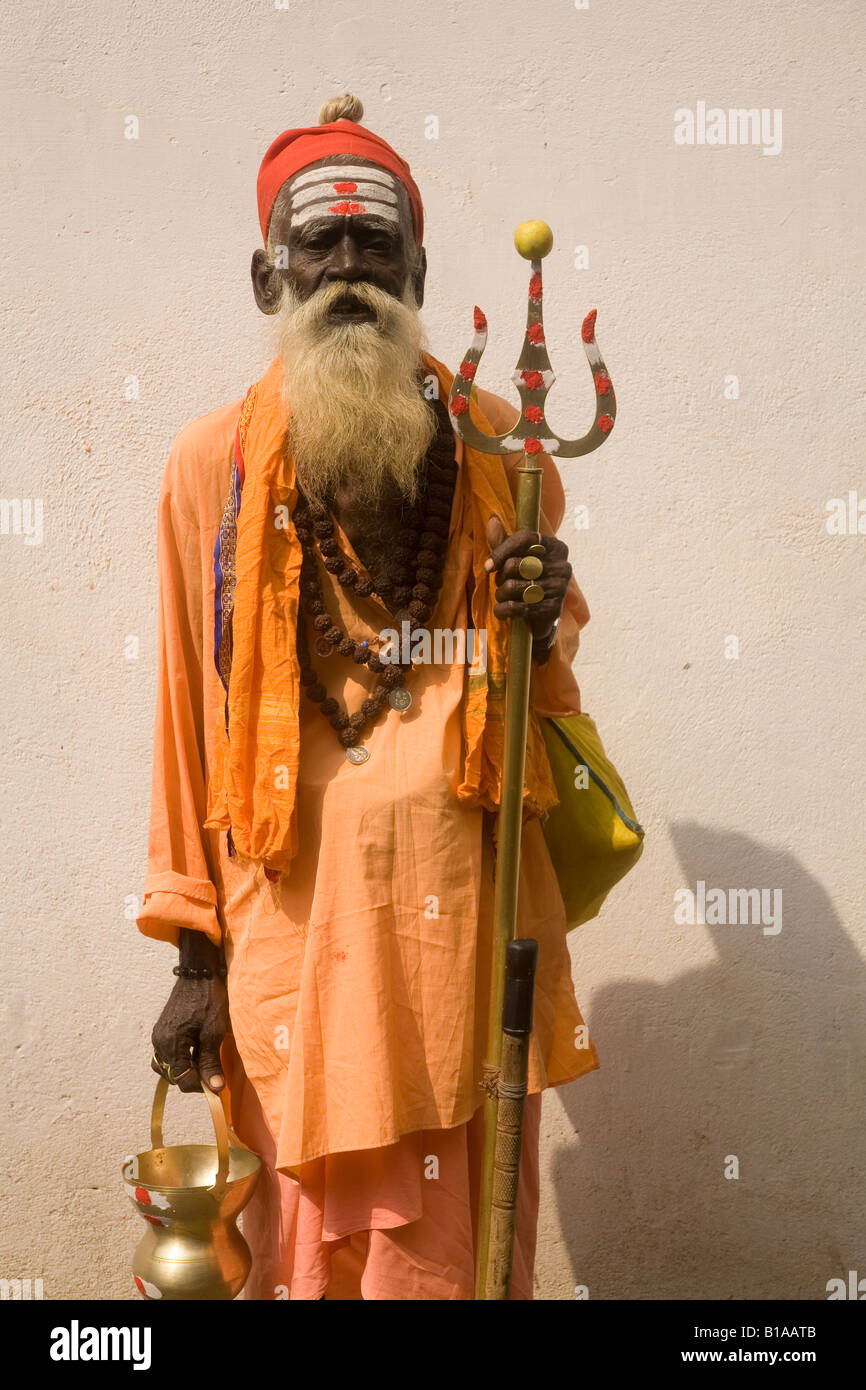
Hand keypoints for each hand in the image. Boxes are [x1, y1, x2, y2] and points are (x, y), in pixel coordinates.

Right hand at [151, 974, 228, 1093]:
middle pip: (172, 1074)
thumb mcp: (214, 1032)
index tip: (217, 1084)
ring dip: (186, 1068)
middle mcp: (159, 1041)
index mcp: (170, 1043)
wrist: (200, 971)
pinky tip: (197, 1051)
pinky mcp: (164, 1028)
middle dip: (192, 1077)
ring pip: (169, 1065)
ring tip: (205, 1063)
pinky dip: (182, 1057)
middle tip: (213, 1072)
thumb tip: (214, 1088)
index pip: (181, 1078)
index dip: (200, 1086)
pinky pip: (168, 1052)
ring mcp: (160, 1034)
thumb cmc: (209, 998)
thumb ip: (211, 1062)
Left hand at [484, 515, 570, 650]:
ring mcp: (559, 588)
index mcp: (556, 547)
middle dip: (500, 577)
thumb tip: (492, 520)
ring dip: (500, 594)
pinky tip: (502, 611)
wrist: (544, 617)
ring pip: (512, 586)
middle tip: (502, 584)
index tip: (487, 566)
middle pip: (514, 564)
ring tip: (503, 597)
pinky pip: (515, 607)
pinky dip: (502, 610)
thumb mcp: (518, 558)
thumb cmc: (529, 582)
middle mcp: (562, 566)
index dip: (501, 551)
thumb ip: (504, 541)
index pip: (525, 538)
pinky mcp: (553, 609)